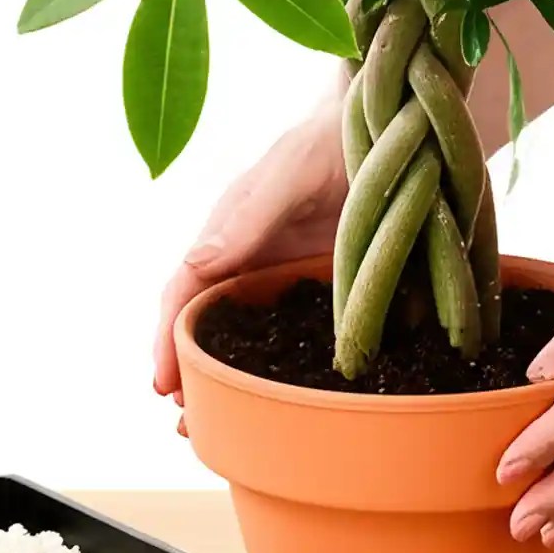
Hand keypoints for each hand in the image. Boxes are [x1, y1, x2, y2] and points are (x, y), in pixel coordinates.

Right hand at [152, 98, 347, 429]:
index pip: (185, 296)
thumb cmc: (329, 138)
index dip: (168, 340)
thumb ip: (244, 219)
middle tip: (187, 423)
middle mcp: (253, 266)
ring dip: (236, 382)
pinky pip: (309, 337)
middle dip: (194, 376)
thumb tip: (194, 268)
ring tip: (223, 428)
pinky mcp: (334, 292)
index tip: (162, 383)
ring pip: (254, 341)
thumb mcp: (285, 176)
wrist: (391, 124)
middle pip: (212, 329)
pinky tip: (295, 405)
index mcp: (229, 239)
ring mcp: (292, 282)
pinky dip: (295, 373)